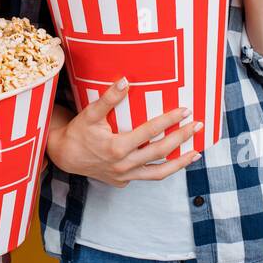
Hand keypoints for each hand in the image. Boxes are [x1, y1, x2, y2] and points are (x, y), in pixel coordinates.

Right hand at [47, 78, 201, 186]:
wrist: (65, 156)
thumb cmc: (78, 133)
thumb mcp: (90, 114)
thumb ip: (108, 99)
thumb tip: (125, 81)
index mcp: (116, 147)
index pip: (149, 132)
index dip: (169, 120)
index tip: (185, 111)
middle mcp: (123, 165)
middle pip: (160, 152)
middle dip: (182, 138)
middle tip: (198, 126)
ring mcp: (125, 176)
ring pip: (158, 172)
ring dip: (179, 163)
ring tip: (196, 153)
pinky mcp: (124, 182)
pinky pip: (148, 177)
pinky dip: (163, 170)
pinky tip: (174, 162)